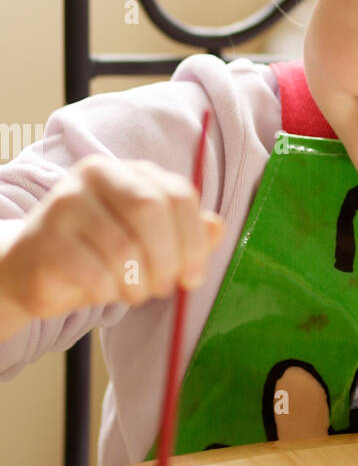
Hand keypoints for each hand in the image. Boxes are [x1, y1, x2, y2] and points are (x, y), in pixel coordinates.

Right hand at [0, 154, 224, 323]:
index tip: (193, 276)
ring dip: (138, 283)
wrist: (33, 270)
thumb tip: (216, 228)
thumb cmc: (98, 255)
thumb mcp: (147, 242)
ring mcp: (66, 203)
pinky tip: (104, 292)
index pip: (178, 195)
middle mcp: (95, 175)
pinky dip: (108, 292)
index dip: (194, 241)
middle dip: (167, 259)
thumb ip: (185, 233)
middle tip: (163, 287)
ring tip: (133, 293)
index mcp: (128, 172)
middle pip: (151, 210)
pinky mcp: (46, 238)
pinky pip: (94, 272)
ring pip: (123, 247)